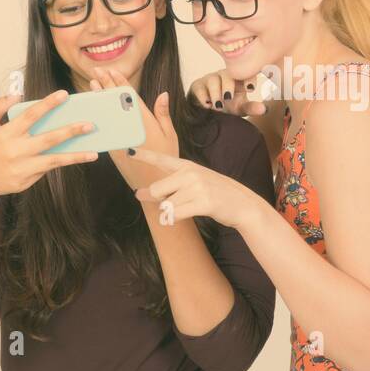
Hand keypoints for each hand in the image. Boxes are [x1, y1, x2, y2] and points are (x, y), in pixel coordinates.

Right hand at [0, 89, 98, 199]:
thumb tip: (17, 94)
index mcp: (6, 134)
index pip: (30, 115)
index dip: (48, 104)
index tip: (64, 95)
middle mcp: (15, 151)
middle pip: (48, 139)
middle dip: (71, 131)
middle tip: (90, 125)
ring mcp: (21, 169)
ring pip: (53, 161)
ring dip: (75, 156)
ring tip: (93, 153)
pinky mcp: (24, 182)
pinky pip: (44, 170)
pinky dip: (57, 164)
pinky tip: (72, 159)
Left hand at [86, 67, 175, 192]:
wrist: (153, 183)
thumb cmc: (166, 158)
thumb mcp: (170, 134)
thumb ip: (162, 114)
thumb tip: (163, 93)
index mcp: (145, 121)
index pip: (129, 97)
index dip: (119, 82)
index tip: (111, 70)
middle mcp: (129, 128)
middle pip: (114, 102)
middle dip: (105, 85)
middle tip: (96, 71)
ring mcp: (119, 138)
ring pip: (107, 114)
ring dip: (99, 98)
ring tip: (91, 84)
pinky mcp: (112, 149)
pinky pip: (104, 128)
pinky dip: (97, 117)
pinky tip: (91, 108)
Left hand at [129, 148, 264, 229]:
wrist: (242, 204)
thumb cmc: (214, 194)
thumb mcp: (192, 184)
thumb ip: (167, 187)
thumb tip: (139, 193)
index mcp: (186, 166)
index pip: (161, 159)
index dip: (143, 156)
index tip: (128, 150)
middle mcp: (190, 173)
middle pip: (157, 190)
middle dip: (160, 201)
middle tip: (176, 202)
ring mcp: (197, 187)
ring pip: (166, 205)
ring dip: (171, 212)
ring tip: (189, 207)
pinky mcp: (203, 202)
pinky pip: (175, 214)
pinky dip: (174, 220)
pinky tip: (184, 216)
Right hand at [188, 68, 266, 116]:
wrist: (206, 111)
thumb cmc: (227, 106)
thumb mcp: (240, 108)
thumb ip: (251, 108)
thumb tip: (264, 109)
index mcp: (239, 79)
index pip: (245, 74)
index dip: (248, 78)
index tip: (251, 89)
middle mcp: (224, 76)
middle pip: (227, 75)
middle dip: (228, 86)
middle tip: (229, 98)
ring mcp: (210, 79)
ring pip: (213, 80)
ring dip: (216, 93)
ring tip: (218, 106)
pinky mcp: (197, 86)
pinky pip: (199, 88)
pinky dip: (203, 97)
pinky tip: (207, 105)